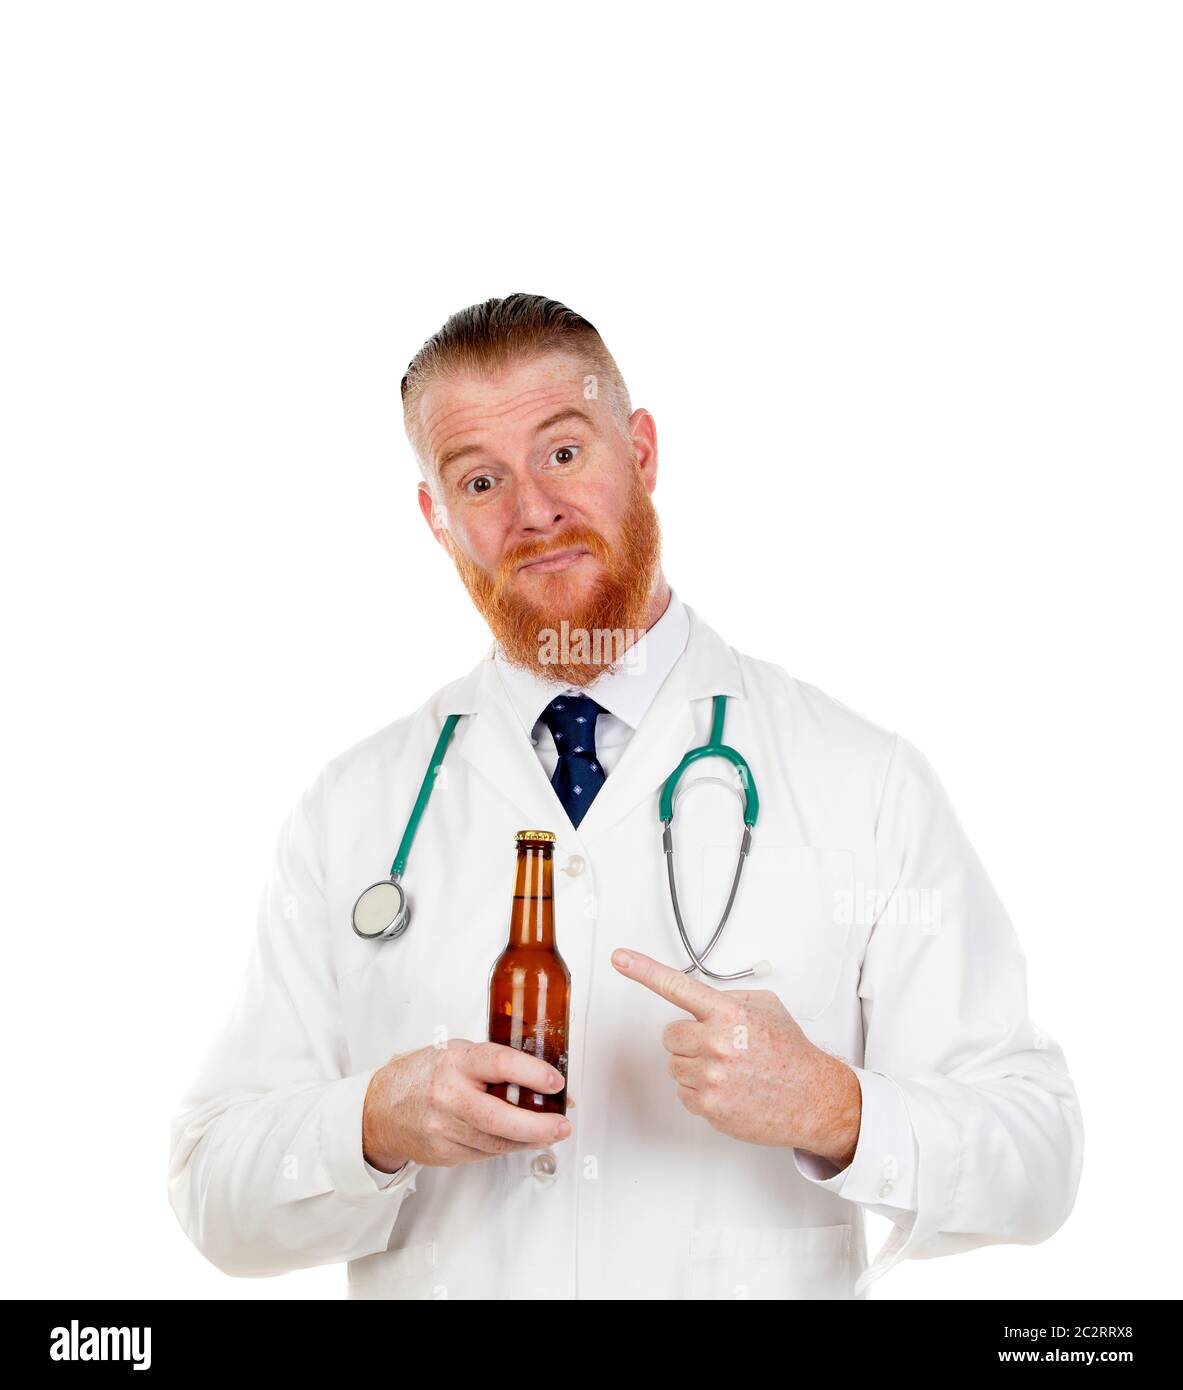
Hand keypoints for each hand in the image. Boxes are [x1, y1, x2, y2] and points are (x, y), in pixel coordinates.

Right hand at [363, 1039, 571, 1171]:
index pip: (500, 1064)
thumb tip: (539, 1075)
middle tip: (562, 1125)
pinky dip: (506, 1148)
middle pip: (501, 1117)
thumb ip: (492, 1062)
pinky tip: (519, 1141)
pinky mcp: (443, 1152)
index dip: (533, 1074)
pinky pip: (484, 1153)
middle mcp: (448, 1095)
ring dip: (528, 1140)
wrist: (380, 1107)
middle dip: (538, 1125)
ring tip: (549, 1133)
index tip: (556, 1082)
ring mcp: (444, 1128)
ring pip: (496, 1142)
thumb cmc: (423, 1074)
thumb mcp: (456, 1052)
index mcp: (455, 1062)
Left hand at [611, 948, 860, 1167]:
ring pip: (675, 1066)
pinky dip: (700, 1092)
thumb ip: (730, 999)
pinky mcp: (709, 1106)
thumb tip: (704, 1000)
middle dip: (689, 1039)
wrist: (812, 1099)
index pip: (677, 986)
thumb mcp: (766, 1008)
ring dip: (695, 1066)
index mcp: (729, 1013)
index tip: (620, 958)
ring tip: (729, 1070)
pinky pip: (684, 1093)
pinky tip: (728, 1089)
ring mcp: (710, 1077)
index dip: (644, 970)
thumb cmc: (790, 1054)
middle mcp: (716, 1043)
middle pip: (670, 1036)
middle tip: (718, 1046)